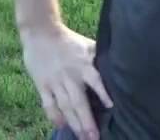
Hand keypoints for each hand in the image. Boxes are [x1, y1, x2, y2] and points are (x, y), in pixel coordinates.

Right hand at [19, 24, 112, 139]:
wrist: (39, 31)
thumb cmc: (68, 40)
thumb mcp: (87, 45)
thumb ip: (100, 58)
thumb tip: (120, 63)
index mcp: (84, 65)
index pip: (95, 81)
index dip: (103, 93)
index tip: (111, 107)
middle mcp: (70, 76)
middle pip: (78, 102)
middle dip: (87, 121)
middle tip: (94, 137)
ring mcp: (55, 81)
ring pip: (64, 106)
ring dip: (73, 123)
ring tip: (81, 137)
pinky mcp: (42, 84)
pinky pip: (48, 104)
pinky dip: (54, 116)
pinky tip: (61, 125)